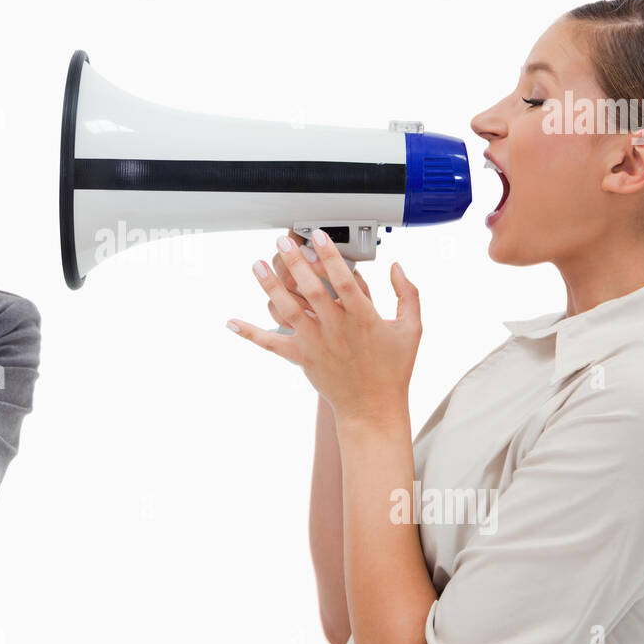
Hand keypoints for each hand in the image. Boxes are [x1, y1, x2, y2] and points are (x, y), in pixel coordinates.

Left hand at [228, 229, 421, 425]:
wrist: (373, 407)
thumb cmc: (393, 369)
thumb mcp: (411, 329)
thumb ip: (407, 294)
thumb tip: (396, 267)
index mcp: (363, 317)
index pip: (343, 280)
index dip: (329, 256)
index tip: (318, 236)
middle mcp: (336, 328)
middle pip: (310, 289)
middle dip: (294, 262)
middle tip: (282, 240)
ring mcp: (316, 343)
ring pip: (288, 310)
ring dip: (270, 286)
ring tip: (258, 264)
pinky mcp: (301, 358)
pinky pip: (271, 343)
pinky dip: (250, 333)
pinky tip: (232, 321)